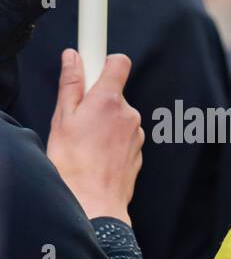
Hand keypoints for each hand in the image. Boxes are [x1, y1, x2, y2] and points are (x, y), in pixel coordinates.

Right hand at [47, 50, 143, 224]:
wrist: (94, 201)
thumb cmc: (74, 162)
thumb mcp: (63, 117)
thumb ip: (71, 83)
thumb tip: (74, 57)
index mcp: (109, 100)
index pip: (118, 63)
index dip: (105, 60)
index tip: (93, 62)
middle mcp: (130, 114)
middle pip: (114, 93)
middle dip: (97, 101)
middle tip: (78, 120)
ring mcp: (137, 134)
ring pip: (118, 117)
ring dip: (104, 123)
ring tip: (86, 142)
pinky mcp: (139, 151)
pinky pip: (124, 136)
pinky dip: (112, 140)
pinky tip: (97, 154)